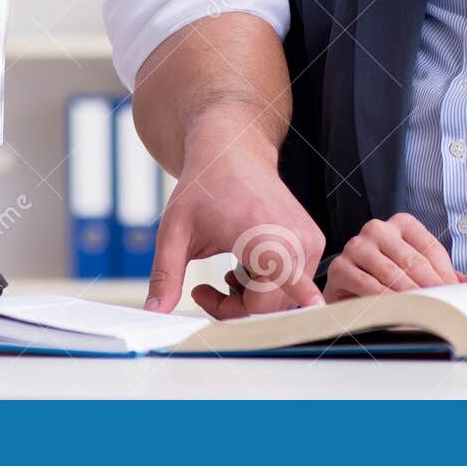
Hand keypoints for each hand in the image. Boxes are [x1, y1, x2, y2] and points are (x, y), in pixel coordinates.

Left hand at [143, 121, 323, 319]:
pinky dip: (265, 286)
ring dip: (250, 298)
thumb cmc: (204, 186)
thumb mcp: (176, 231)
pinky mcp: (314, 243)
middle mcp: (299, 245)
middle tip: (203, 288)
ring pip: (281, 301)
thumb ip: (165, 275)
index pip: (259, 309)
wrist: (233, 150)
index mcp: (270, 242)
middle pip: (269, 309)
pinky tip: (244, 267)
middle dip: (233, 307)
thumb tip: (152, 314)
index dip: (227, 313)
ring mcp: (311, 244)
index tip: (199, 293)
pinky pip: (291, 285)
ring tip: (225, 274)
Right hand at [322, 213, 460, 301]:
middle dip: (431, 287)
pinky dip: (385, 300)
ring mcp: (356, 245)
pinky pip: (368, 285)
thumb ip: (440, 273)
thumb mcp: (416, 269)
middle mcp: (377, 228)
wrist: (349, 288)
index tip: (456, 295)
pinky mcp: (340, 266)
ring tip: (424, 312)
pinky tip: (397, 311)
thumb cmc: (388, 277)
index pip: (430, 248)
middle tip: (444, 308)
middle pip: (412, 260)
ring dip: (410, 295)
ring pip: (391, 273)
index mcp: (401, 223)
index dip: (446, 275)